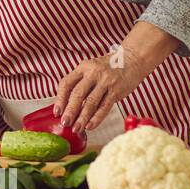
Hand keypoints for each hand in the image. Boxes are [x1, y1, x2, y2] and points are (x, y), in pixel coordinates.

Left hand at [55, 22, 179, 131]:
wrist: (132, 59)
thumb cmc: (109, 67)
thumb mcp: (92, 68)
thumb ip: (81, 82)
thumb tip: (69, 105)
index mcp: (83, 67)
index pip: (66, 83)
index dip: (60, 99)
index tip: (57, 111)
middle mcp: (93, 73)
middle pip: (77, 94)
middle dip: (70, 111)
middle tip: (65, 123)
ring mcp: (105, 82)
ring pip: (91, 103)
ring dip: (82, 118)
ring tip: (76, 128)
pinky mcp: (116, 90)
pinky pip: (104, 107)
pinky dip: (96, 118)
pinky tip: (90, 126)